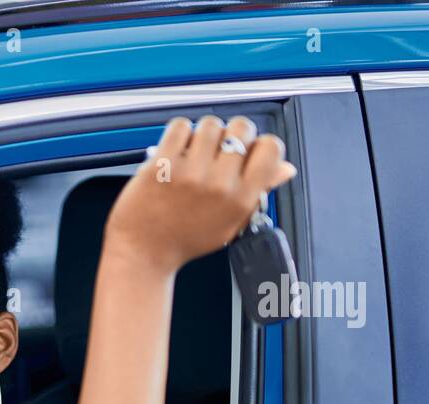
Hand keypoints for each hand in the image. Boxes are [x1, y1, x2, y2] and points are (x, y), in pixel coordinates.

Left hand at [104, 114, 297, 274]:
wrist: (143, 254)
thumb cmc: (184, 240)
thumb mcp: (231, 223)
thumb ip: (258, 192)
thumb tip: (285, 169)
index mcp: (241, 199)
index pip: (270, 148)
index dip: (260, 144)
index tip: (248, 151)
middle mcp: (219, 185)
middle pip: (242, 128)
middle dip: (232, 134)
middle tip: (218, 152)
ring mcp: (190, 173)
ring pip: (211, 124)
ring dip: (204, 134)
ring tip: (194, 154)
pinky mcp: (162, 165)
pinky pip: (180, 126)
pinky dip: (179, 133)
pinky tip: (177, 151)